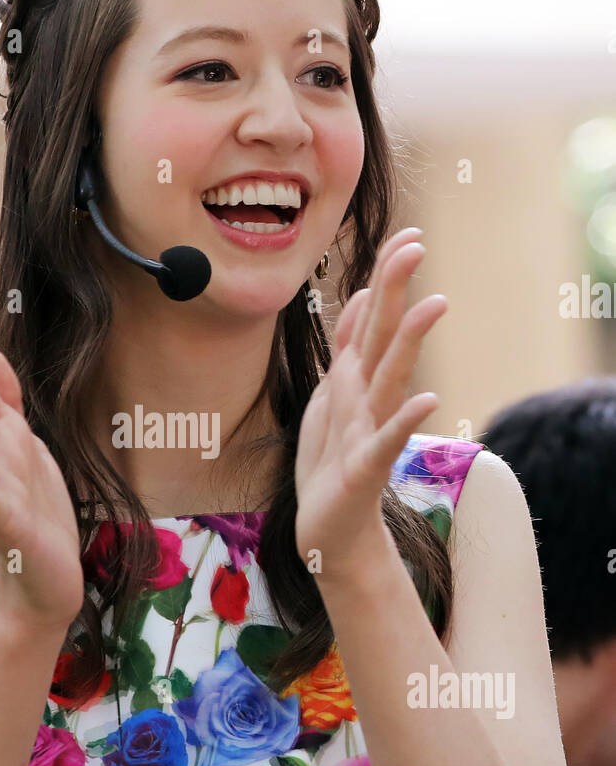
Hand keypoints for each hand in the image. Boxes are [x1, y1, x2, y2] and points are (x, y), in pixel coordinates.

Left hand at [294, 228, 447, 584]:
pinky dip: (405, 420)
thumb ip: (347, 349)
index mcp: (354, 380)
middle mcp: (368, 399)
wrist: (330, 532)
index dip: (385, 276)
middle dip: (397, 289)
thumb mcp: (329, 396)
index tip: (408, 232)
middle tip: (417, 243)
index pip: (371, 318)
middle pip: (383, 335)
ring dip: (411, 341)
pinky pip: (387, 440)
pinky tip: (428, 399)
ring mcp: (370, 430)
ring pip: (389, 378)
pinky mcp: (366, 467)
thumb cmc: (330, 465)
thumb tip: (362, 296)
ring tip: (437, 304)